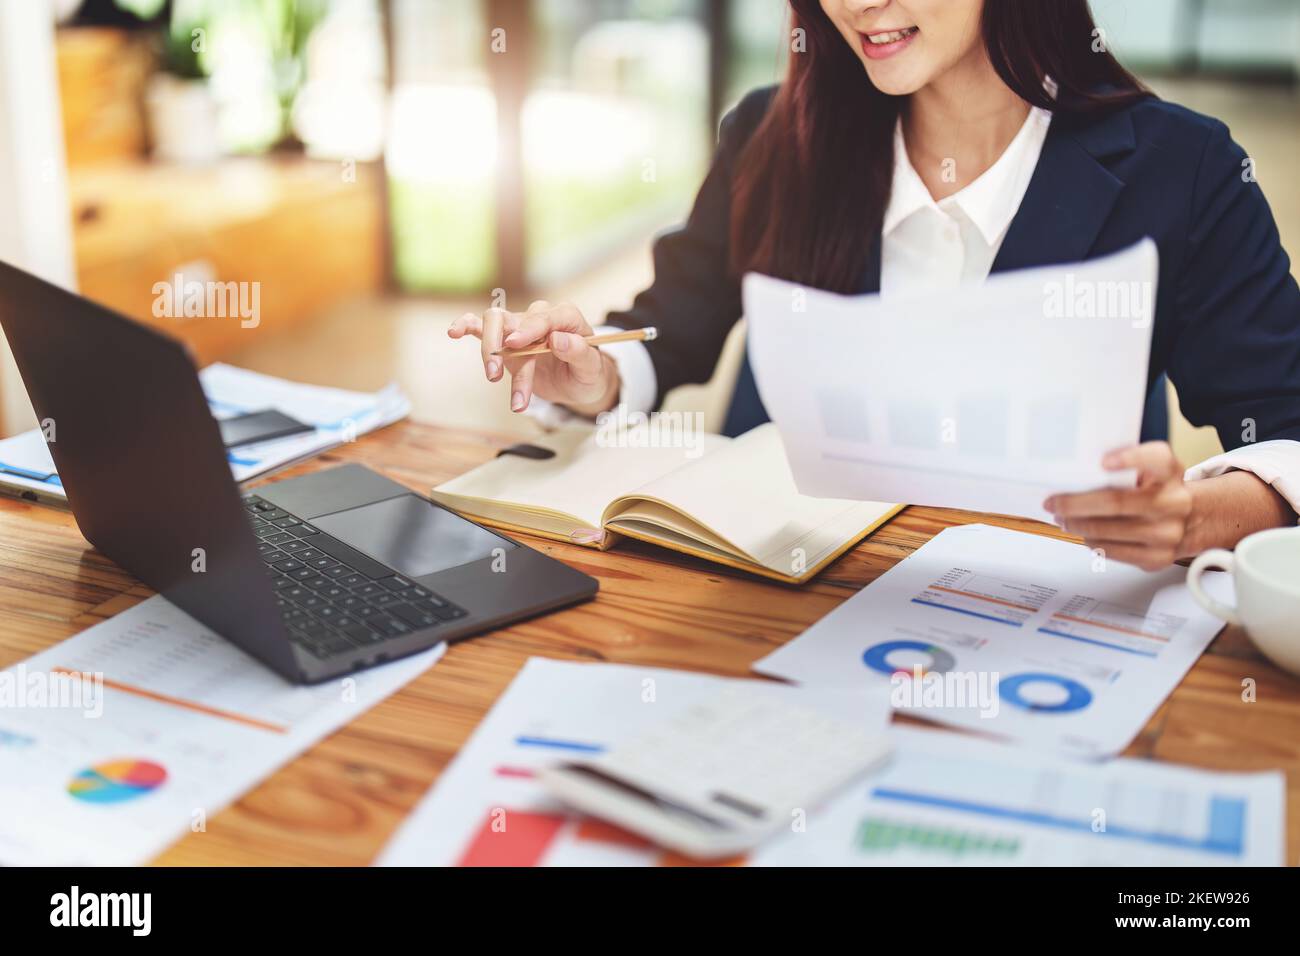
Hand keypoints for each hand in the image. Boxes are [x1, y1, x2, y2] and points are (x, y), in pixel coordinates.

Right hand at [447, 300, 619, 414]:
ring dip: (490, 354)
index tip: (515, 344)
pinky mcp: (505, 340)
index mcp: (566, 318)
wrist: (576, 383)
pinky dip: (466, 326)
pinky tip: (453, 331)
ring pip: (495, 327)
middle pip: (513, 320)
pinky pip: (481, 327)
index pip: (546, 317)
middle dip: (501, 348)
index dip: (529, 329)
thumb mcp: (591, 368)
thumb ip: (578, 352)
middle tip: (495, 376)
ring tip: (492, 379)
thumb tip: (558, 340)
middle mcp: (540, 316)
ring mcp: (520, 327)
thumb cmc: (586, 373)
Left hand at [1043, 442, 1192, 570]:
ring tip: (1063, 519)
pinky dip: (1091, 542)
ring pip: (1108, 531)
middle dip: (1075, 504)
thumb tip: (1075, 473)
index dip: (1130, 458)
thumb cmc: (1156, 491)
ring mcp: (1168, 533)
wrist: (1191, 521)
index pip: (1157, 459)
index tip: (1103, 462)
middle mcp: (1174, 502)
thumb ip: (1124, 469)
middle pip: (1115, 502)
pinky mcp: (1158, 557)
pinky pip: (1113, 552)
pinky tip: (1083, 534)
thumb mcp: (1150, 471)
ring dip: (1077, 525)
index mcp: (1171, 473)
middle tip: (1053, 503)